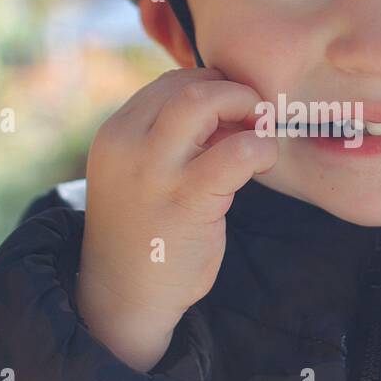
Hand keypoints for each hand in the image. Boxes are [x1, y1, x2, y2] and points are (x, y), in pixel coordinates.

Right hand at [76, 67, 277, 368]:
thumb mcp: (140, 173)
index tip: (233, 112)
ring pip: (204, 102)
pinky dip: (261, 146)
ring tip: (261, 132)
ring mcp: (155, 171)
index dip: (211, 87)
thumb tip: (228, 106)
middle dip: (232, 91)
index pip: (169, 83)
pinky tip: (264, 161)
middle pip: (188, 85)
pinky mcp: (187, 200)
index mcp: (115, 134)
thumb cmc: (144, 232)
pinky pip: (237, 152)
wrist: (124, 296)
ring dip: (245, 107)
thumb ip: (167, 139)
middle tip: (254, 117)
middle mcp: (128, 145)